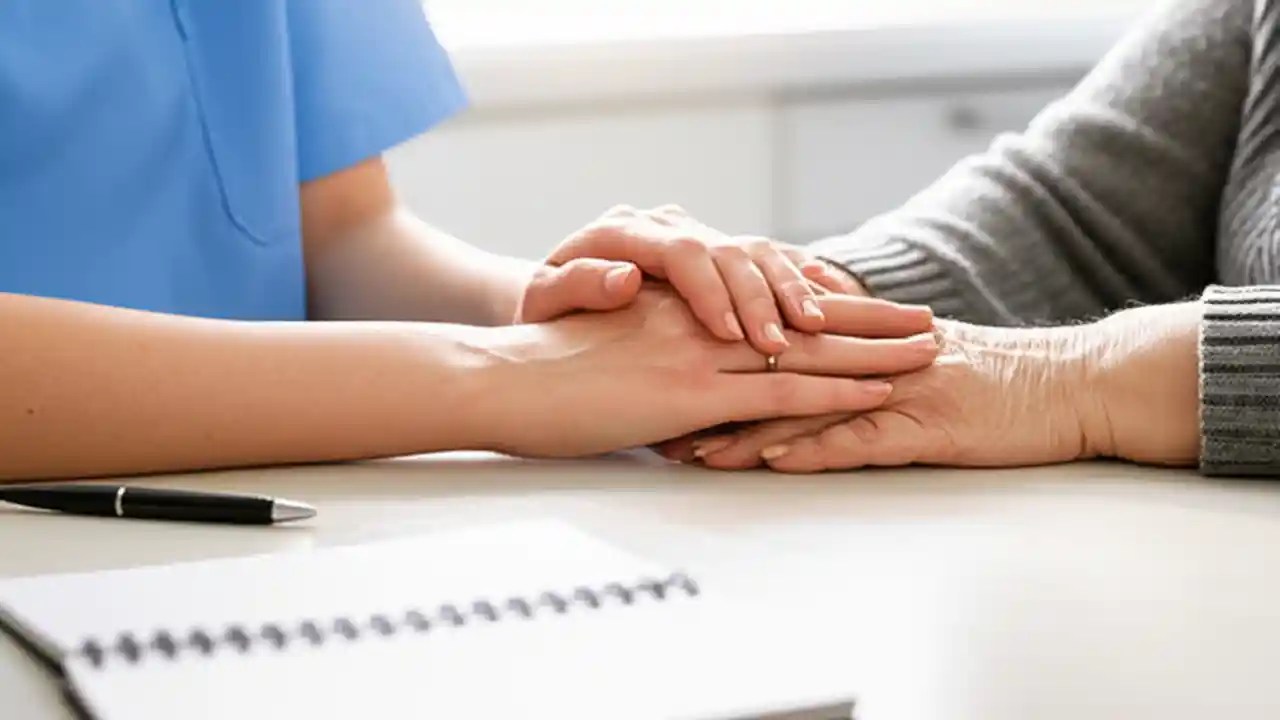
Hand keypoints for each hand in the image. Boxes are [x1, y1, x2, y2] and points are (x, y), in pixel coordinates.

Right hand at [474, 287, 939, 457]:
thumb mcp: (609, 348)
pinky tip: (877, 394)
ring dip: (871, 354)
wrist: (502, 377)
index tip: (866, 308)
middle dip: (869, 323)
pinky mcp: (693, 393)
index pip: (768, 302)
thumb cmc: (545, 370)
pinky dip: (833, 395)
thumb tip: (684, 367)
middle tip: (924, 322)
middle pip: (802, 321)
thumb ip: (655, 351)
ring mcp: (702, 355)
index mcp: (683, 308)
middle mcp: (702, 322)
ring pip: (807, 353)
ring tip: (926, 353)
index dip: (821, 306)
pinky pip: (779, 394)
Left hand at [529, 204, 881, 353]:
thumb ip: (577, 287)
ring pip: (755, 251)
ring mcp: (693, 233)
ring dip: (789, 288)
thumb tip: (625, 277)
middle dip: (760, 296)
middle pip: (727, 249)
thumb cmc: (542, 315)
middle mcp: (663, 225)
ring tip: (815, 325)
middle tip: (782, 340)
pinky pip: (767, 258)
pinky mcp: (715, 253)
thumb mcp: (543, 303)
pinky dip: (801, 277)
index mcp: (621, 232)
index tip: (729, 334)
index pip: (680, 253)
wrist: (546, 301)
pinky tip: (835, 296)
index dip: (711, 293)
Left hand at [662, 305, 1201, 471]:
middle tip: (651, 418)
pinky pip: (862, 439)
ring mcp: (893, 389)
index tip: (657, 374)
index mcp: (855, 335)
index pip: (770, 343)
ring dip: (745, 431)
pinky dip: (817, 450)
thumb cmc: (986, 375)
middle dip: (709, 398)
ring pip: (805, 407)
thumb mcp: (908, 350)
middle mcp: (865, 356)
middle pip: (771, 374)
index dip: (711, 358)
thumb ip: (849, 343)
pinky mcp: (925, 425)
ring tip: (692, 451)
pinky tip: (776, 461)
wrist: (1065, 381)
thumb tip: (796, 338)